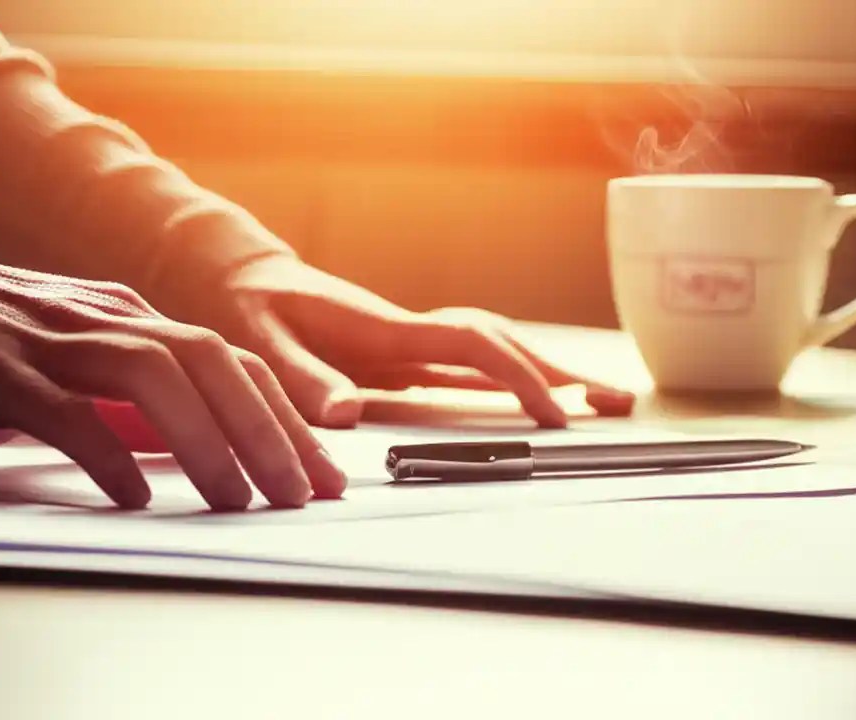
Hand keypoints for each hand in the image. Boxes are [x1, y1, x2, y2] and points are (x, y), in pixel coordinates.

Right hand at [0, 234, 345, 509]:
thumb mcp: (71, 358)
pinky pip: (66, 410)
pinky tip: (133, 494)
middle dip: (269, 431)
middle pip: (213, 364)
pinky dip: (107, 452)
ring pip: (157, 379)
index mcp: (129, 317)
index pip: (232, 363)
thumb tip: (190, 446)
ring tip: (238, 499)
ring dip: (207, 441)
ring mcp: (53, 339)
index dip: (286, 417)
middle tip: (301, 494)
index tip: (322, 471)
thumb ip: (128, 395)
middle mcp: (105, 319)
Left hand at [170, 254, 634, 427]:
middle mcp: (408, 332)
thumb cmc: (247, 308)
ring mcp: (409, 343)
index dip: (516, 376)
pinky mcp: (402, 354)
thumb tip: (345, 412)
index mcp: (383, 329)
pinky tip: (540, 394)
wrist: (239, 277)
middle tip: (616, 404)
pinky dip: (512, 377)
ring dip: (546, 372)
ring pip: (493, 349)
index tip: (555, 414)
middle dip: (559, 373)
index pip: (469, 347)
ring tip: (602, 400)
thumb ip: (302, 378)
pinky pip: (470, 364)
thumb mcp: (259, 343)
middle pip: (500, 344)